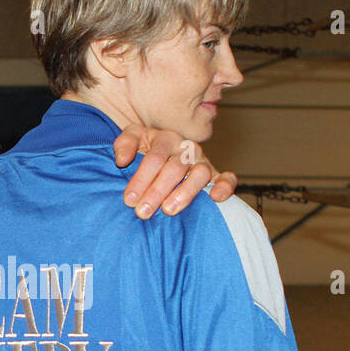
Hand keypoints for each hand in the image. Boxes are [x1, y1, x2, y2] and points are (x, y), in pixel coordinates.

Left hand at [113, 125, 237, 217]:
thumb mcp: (133, 140)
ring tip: (168, 210)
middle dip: (157, 191)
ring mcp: (203, 162)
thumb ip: (124, 144)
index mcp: (166, 138)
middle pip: (175, 168)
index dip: (141, 179)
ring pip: (200, 174)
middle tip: (143, 212)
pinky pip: (227, 178)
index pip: (155, 157)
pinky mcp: (216, 176)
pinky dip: (225, 186)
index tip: (129, 199)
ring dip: (184, 192)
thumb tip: (122, 159)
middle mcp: (186, 148)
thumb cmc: (145, 151)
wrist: (164, 155)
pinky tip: (215, 198)